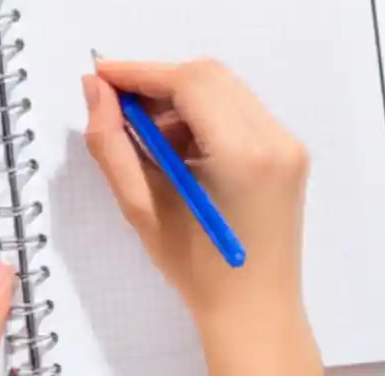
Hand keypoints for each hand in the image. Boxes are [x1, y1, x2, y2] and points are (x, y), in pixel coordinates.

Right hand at [83, 59, 321, 375]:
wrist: (254, 312)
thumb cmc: (198, 271)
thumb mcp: (141, 206)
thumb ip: (111, 142)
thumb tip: (95, 90)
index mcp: (244, 155)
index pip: (190, 83)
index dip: (141, 72)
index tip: (102, 76)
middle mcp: (276, 140)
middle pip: (209, 77)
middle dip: (158, 84)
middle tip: (118, 108)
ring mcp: (288, 144)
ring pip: (224, 89)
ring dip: (180, 101)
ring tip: (149, 142)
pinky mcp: (288, 152)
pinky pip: (239, 111)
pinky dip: (202, 117)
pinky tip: (179, 151)